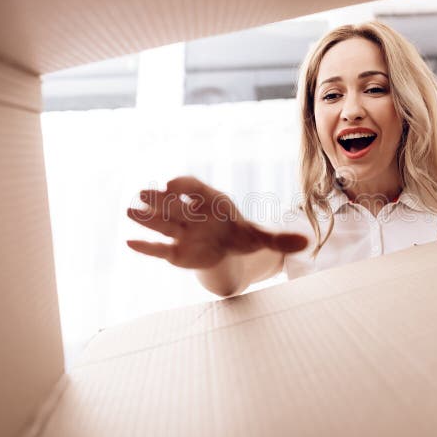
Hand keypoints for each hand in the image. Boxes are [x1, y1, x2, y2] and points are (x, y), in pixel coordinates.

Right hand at [126, 176, 307, 267]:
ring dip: (146, 218)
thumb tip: (307, 242)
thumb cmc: (240, 234)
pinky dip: (145, 246)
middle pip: (173, 204)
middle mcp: (192, 214)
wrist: (227, 248)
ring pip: (161, 223)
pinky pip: (158, 248)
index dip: (183, 185)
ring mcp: (181, 232)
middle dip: (158, 200)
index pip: (194, 187)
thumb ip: (279, 239)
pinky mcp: (175, 252)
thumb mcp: (260, 237)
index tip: (173, 185)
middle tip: (142, 194)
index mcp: (210, 202)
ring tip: (129, 211)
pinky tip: (129, 242)